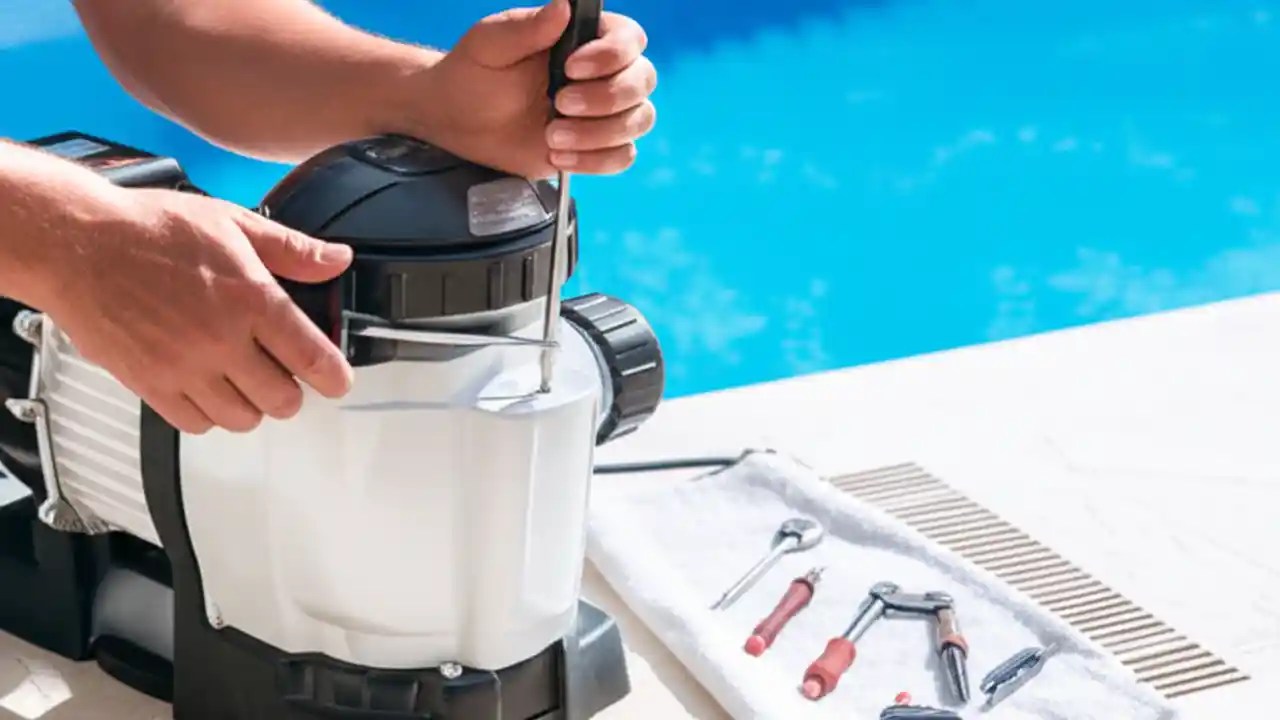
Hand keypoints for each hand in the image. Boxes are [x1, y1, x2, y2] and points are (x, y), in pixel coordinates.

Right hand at [44, 188, 354, 433]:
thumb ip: (291, 249)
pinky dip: (210, 415)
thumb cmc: (150, 228)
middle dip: (292, 391)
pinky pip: (195, 424)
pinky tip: (209, 389)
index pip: (311, 356)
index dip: (334, 376)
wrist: (77, 243)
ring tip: (246, 381)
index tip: (338, 380)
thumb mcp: (233, 222)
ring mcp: (184, 367)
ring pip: (242, 418)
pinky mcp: (150, 384)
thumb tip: (336, 260)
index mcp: (251, 299)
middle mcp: (221, 340)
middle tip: (284, 374)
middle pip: (281, 399)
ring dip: (252, 405)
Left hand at [418, 0, 656, 176]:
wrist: (458, 119)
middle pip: (643, 81)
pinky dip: (596, 160)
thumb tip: (563, 7)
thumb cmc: (474, 72)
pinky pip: (623, 156)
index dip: (611, 55)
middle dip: (606, 98)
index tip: (571, 67)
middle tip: (559, 104)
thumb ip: (527, 27)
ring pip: (638, 120)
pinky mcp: (596, 147)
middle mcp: (605, 73)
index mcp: (586, 38)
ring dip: (600, 133)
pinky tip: (559, 156)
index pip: (630, 38)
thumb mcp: (491, 44)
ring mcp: (604, 113)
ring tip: (552, 137)